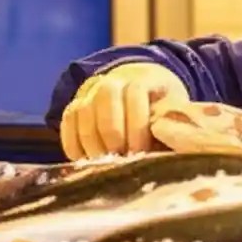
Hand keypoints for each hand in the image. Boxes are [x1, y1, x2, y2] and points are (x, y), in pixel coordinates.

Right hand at [60, 63, 188, 159]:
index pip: (135, 93)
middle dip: (112, 134)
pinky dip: (73, 143)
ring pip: (83, 110)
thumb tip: (167, 154)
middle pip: (105, 99)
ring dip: (91, 141)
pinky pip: (67, 121)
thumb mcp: (174, 111)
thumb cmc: (163, 107)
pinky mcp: (75, 105)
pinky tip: (84, 161)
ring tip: (104, 163)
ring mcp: (91, 91)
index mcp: (143, 78)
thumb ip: (170, 125)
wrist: (143, 87)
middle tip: (120, 159)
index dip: (136, 124)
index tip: (140, 151)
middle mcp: (113, 80)